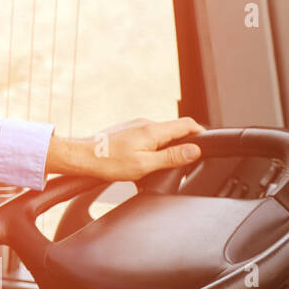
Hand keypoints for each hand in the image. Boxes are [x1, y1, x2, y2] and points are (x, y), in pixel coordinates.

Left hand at [46, 117, 206, 182]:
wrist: (82, 156)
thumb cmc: (108, 162)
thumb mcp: (144, 165)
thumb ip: (171, 157)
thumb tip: (194, 150)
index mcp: (153, 130)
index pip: (187, 124)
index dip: (201, 134)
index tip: (206, 146)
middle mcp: (145, 123)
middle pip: (175, 130)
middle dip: (184, 144)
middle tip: (185, 162)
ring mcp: (135, 126)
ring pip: (161, 134)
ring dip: (167, 147)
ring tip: (162, 165)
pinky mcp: (128, 131)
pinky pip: (148, 136)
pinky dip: (154, 147)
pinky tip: (146, 161)